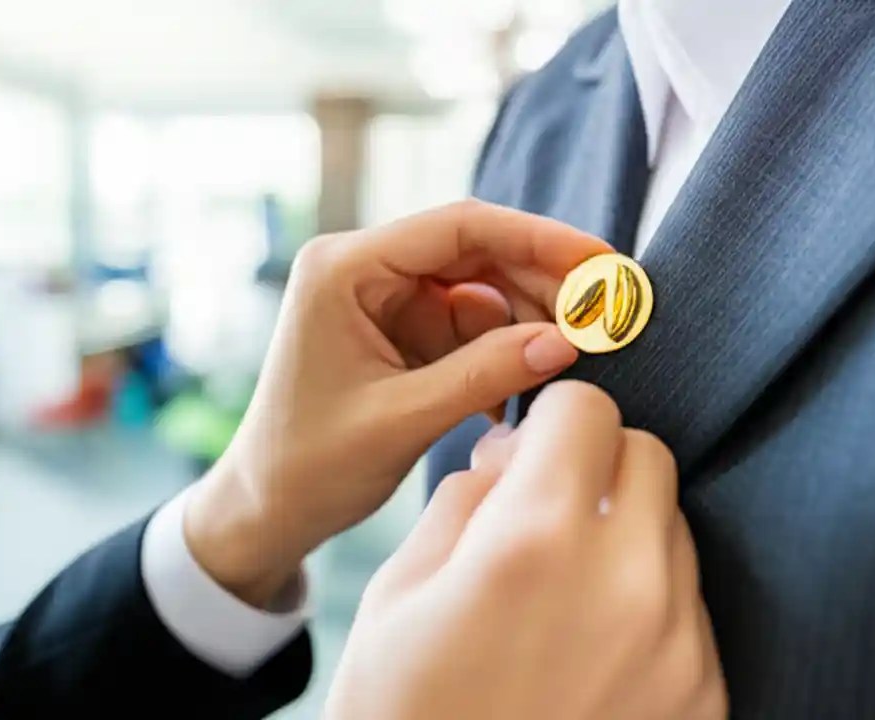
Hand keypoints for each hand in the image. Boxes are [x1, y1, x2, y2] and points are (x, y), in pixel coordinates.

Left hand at [184, 201, 611, 606]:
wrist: (267, 510)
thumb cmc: (310, 466)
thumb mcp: (402, 420)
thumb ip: (485, 374)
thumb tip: (569, 340)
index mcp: (344, 269)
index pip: (459, 228)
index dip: (538, 240)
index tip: (601, 264)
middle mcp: (363, 269)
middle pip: (477, 252)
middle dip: (544, 283)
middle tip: (607, 315)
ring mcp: (383, 299)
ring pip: (482, 289)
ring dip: (528, 322)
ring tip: (570, 361)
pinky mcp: (400, 332)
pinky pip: (471, 326)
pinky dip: (504, 352)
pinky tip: (521, 391)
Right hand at [325, 381, 727, 719]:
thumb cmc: (404, 717)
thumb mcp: (398, 596)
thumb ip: (464, 500)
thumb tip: (513, 455)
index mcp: (533, 542)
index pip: (588, 409)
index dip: (551, 421)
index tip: (530, 451)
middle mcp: (625, 582)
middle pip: (648, 456)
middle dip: (595, 464)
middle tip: (546, 512)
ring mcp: (677, 644)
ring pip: (674, 529)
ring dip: (626, 533)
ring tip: (565, 592)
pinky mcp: (705, 694)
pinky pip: (690, 605)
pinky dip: (649, 602)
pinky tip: (594, 649)